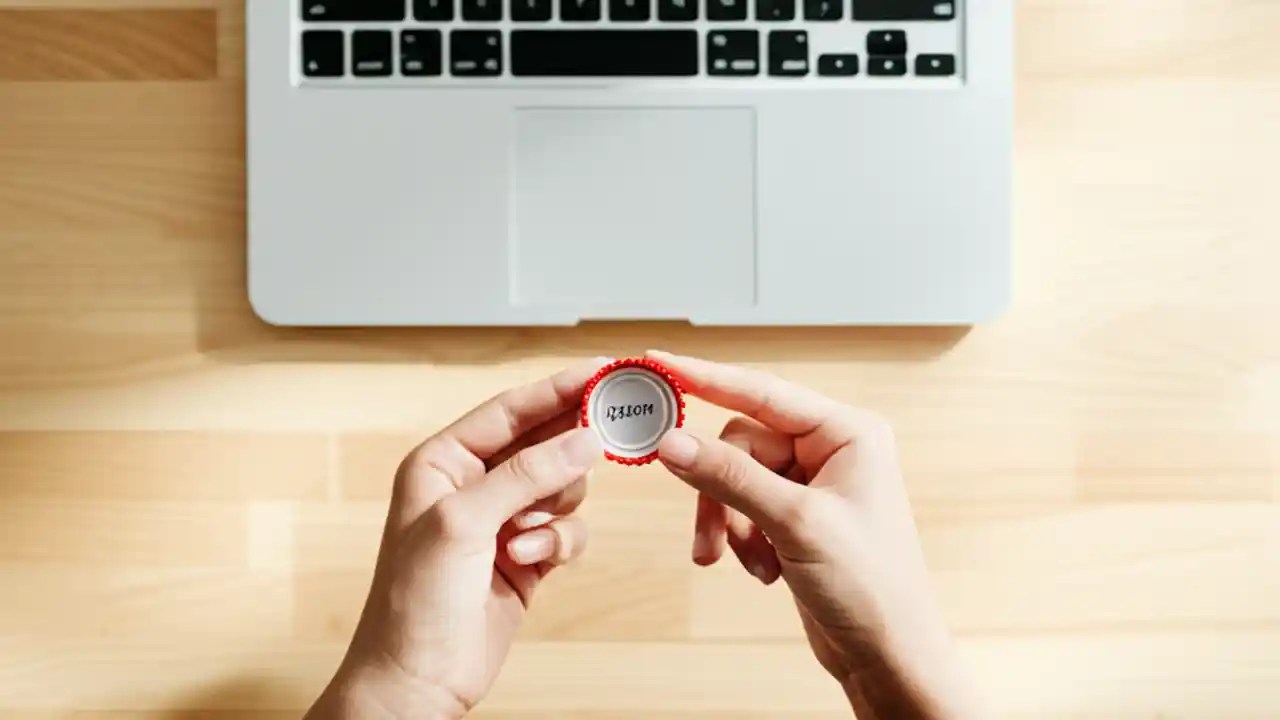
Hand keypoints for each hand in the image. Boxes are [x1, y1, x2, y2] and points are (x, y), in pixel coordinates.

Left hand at [307, 359, 607, 719]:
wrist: (417, 682)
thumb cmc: (413, 604)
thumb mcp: (464, 523)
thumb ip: (527, 474)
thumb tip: (585, 437)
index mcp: (441, 462)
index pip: (510, 410)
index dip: (558, 388)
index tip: (604, 370)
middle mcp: (471, 486)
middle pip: (544, 443)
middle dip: (570, 447)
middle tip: (612, 435)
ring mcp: (500, 521)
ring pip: (563, 486)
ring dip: (556, 508)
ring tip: (526, 535)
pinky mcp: (526, 557)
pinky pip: (567, 529)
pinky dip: (557, 542)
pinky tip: (528, 560)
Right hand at [650, 351, 982, 719]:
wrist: (889, 655)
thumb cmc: (871, 587)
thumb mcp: (794, 523)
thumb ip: (729, 477)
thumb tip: (672, 442)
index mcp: (847, 432)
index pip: (761, 390)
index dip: (704, 377)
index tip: (658, 362)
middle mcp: (831, 449)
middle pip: (739, 444)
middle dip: (723, 495)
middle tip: (709, 538)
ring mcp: (813, 483)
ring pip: (735, 479)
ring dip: (733, 523)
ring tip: (750, 562)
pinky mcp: (796, 515)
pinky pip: (745, 507)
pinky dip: (743, 539)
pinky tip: (764, 569)